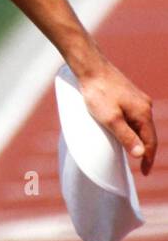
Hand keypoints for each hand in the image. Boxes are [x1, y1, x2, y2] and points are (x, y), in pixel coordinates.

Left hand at [75, 58, 156, 175]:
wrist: (90, 67)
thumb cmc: (98, 92)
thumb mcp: (110, 119)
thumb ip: (126, 137)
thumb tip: (141, 154)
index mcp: (143, 112)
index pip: (150, 142)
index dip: (148, 159)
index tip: (144, 173)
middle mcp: (144, 105)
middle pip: (147, 133)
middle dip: (143, 149)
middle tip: (139, 166)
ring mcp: (137, 98)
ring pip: (140, 124)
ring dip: (137, 137)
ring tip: (130, 150)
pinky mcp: (128, 94)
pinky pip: (134, 115)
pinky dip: (132, 127)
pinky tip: (124, 130)